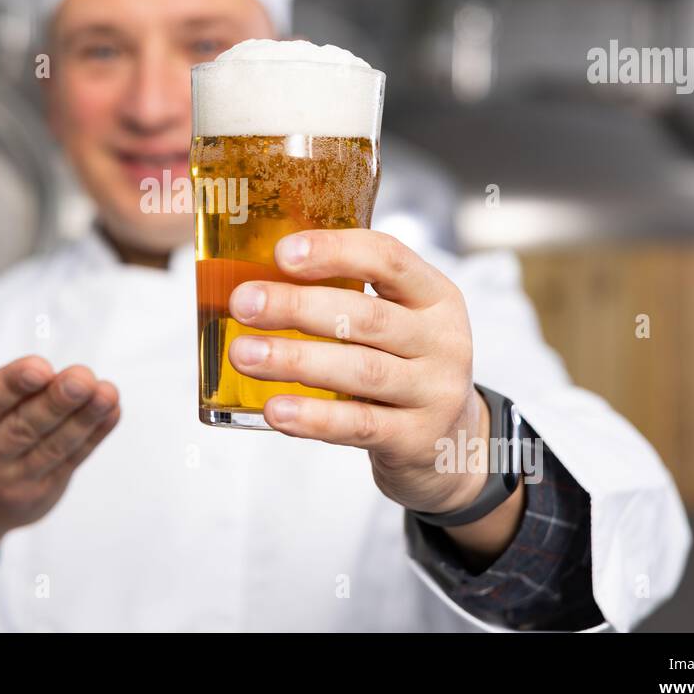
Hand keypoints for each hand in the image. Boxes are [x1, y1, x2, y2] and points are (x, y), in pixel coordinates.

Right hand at [0, 298, 120, 591]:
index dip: (11, 385)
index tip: (39, 366)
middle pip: (23, 427)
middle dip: (55, 402)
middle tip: (82, 378)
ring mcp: (14, 479)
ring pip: (53, 447)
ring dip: (83, 419)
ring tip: (106, 392)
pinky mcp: (43, 491)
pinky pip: (72, 460)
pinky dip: (95, 434)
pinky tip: (111, 409)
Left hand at [226, 229, 495, 517]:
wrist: (450, 443)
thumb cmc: (402, 365)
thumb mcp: (395, 322)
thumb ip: (344, 297)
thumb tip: (256, 280)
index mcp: (434, 295)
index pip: (388, 259)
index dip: (335, 251)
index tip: (282, 252)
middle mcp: (442, 340)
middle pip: (367, 316)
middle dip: (298, 306)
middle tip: (243, 302)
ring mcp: (434, 392)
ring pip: (360, 370)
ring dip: (295, 360)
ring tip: (243, 354)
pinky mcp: (416, 439)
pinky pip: (359, 424)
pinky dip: (314, 417)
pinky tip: (276, 410)